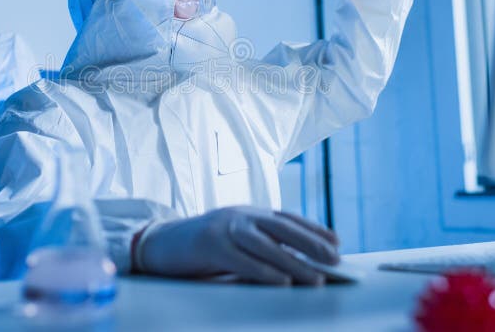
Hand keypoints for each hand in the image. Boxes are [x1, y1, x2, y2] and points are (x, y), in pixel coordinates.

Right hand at [135, 206, 339, 284]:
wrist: (158, 243)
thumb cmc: (201, 247)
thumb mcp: (233, 238)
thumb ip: (258, 244)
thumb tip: (297, 262)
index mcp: (247, 212)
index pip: (286, 217)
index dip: (312, 228)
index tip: (336, 241)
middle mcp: (239, 215)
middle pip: (281, 227)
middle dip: (311, 242)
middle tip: (335, 258)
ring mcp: (223, 228)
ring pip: (265, 244)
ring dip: (294, 262)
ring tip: (316, 278)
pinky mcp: (209, 246)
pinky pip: (241, 260)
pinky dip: (264, 271)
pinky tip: (281, 281)